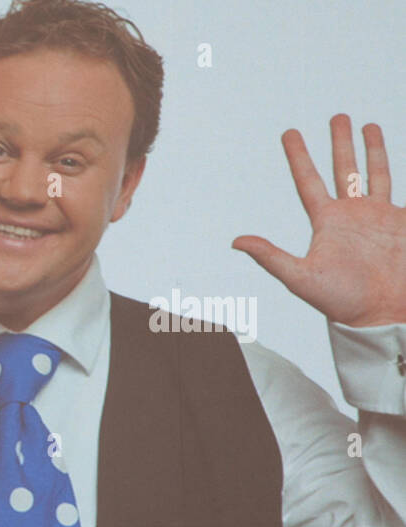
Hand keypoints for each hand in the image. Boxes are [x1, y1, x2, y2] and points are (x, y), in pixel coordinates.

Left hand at [233, 114, 405, 327]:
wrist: (384, 312)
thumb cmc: (342, 301)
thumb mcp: (301, 277)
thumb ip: (270, 257)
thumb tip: (236, 242)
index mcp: (326, 222)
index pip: (308, 180)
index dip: (299, 156)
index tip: (290, 132)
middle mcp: (351, 214)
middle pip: (343, 168)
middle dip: (340, 142)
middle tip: (338, 116)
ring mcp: (378, 215)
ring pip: (373, 172)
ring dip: (371, 148)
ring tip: (366, 124)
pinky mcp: (401, 221)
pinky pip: (401, 187)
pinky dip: (393, 170)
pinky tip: (392, 153)